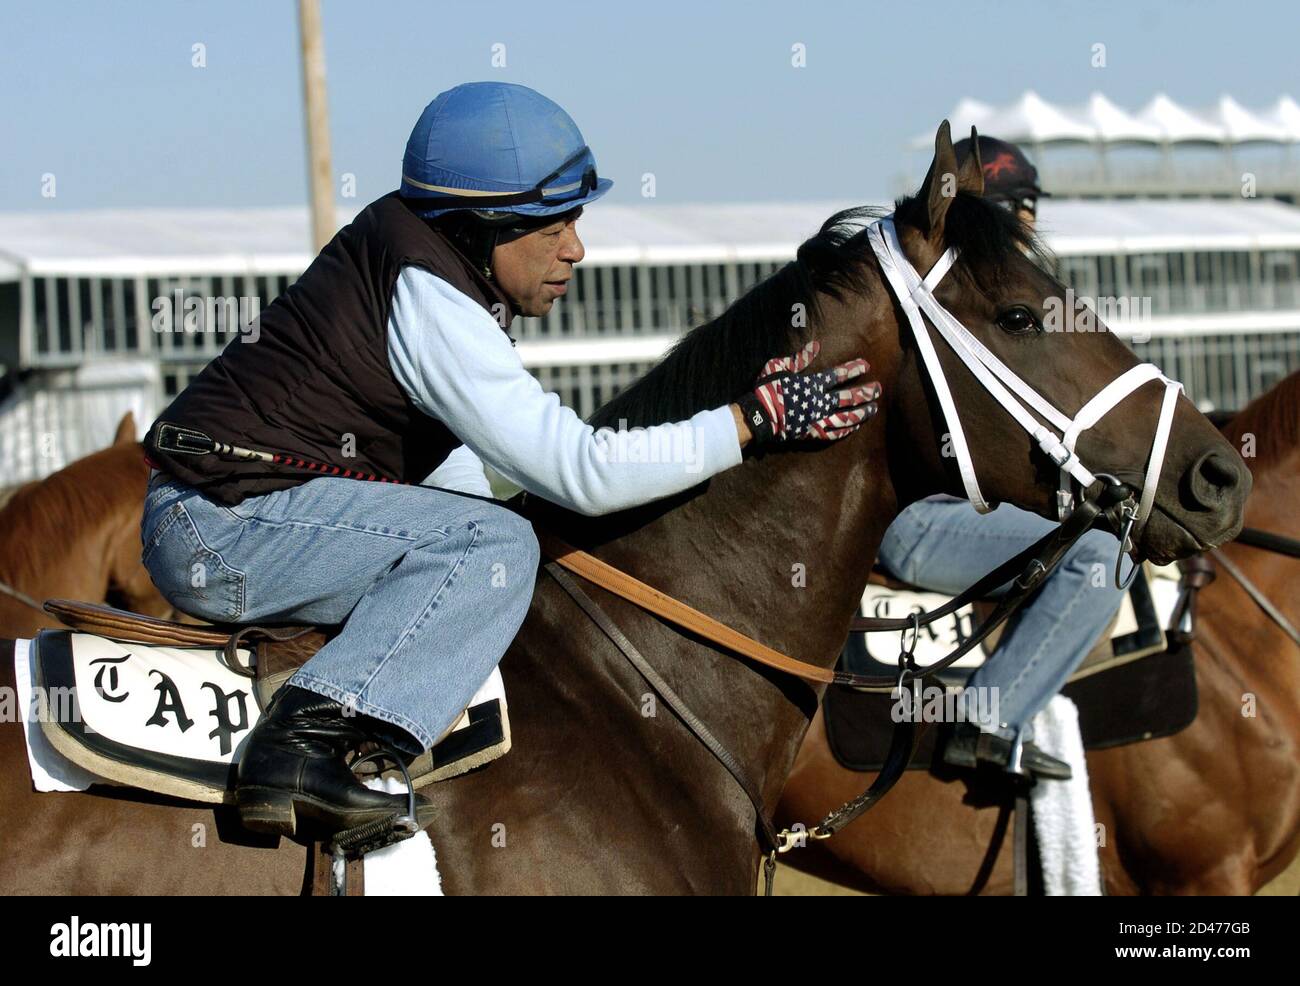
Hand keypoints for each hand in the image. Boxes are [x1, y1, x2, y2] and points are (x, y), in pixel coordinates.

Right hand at [736, 341, 879, 445]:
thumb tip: (815, 346)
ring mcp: (818, 419)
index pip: (837, 375)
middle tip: (878, 389)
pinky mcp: (813, 432)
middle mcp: (819, 402)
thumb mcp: (779, 367)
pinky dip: (846, 429)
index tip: (866, 365)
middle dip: (865, 392)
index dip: (853, 369)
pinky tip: (856, 426)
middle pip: (848, 397)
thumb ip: (799, 358)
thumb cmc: (766, 390)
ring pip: (846, 416)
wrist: (758, 416)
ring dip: (861, 412)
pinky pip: (834, 432)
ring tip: (874, 409)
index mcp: (812, 384)